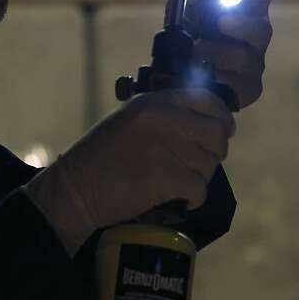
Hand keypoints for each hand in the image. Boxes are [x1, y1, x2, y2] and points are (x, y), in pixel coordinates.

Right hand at [23, 88, 236, 255]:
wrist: (74, 189)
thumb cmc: (101, 157)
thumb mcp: (130, 121)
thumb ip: (165, 117)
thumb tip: (209, 124)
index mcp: (154, 102)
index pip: (209, 101)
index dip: (221, 118)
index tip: (223, 130)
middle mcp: (163, 118)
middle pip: (216, 133)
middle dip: (215, 151)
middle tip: (200, 163)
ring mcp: (165, 147)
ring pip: (208, 164)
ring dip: (199, 177)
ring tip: (178, 182)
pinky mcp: (165, 177)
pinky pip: (199, 189)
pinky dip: (193, 198)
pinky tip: (179, 198)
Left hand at [186, 0, 284, 108]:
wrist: (180, 70)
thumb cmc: (192, 26)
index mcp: (247, 3)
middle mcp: (256, 31)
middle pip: (262, 26)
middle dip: (239, 23)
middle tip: (217, 21)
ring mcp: (254, 61)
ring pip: (247, 56)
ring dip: (220, 50)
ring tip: (197, 48)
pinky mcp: (248, 87)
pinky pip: (240, 84)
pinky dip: (218, 77)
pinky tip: (204, 74)